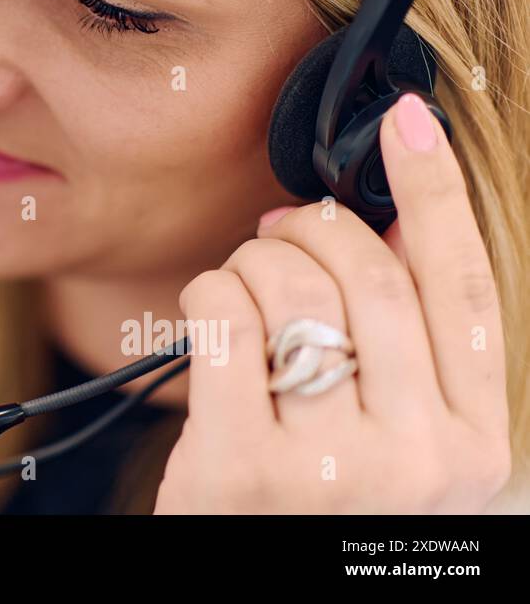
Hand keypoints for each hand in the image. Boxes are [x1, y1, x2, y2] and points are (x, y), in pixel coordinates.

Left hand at [155, 92, 510, 512]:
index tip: (408, 120)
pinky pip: (225, 317)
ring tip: (243, 285)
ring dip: (253, 261)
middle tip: (278, 232)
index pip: (462, 290)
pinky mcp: (242, 471)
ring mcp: (331, 471)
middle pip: (369, 275)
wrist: (256, 581)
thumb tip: (384, 226)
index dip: (436, 190)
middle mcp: (418, 462)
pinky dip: (210, 291)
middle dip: (310, 226)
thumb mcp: (389, 442)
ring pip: (293, 287)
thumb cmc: (316, 505)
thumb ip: (403, 348)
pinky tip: (209, 312)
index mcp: (470, 446)